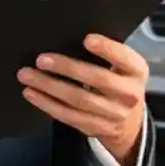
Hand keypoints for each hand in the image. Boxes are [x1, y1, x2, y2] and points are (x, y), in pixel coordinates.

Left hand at [17, 33, 148, 165]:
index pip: (124, 58)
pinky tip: (32, 94)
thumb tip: (68, 36)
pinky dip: (47, 104)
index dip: (107, 49)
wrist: (129, 123)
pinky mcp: (97, 128)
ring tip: (27, 75)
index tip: (87, 39)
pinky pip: (69, 116)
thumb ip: (106, 54)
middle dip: (67, 68)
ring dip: (49, 87)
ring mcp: (114, 115)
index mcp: (136, 71)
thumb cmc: (118, 81)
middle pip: (97, 79)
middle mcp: (129, 94)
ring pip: (78, 100)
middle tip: (41, 59)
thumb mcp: (123, 67)